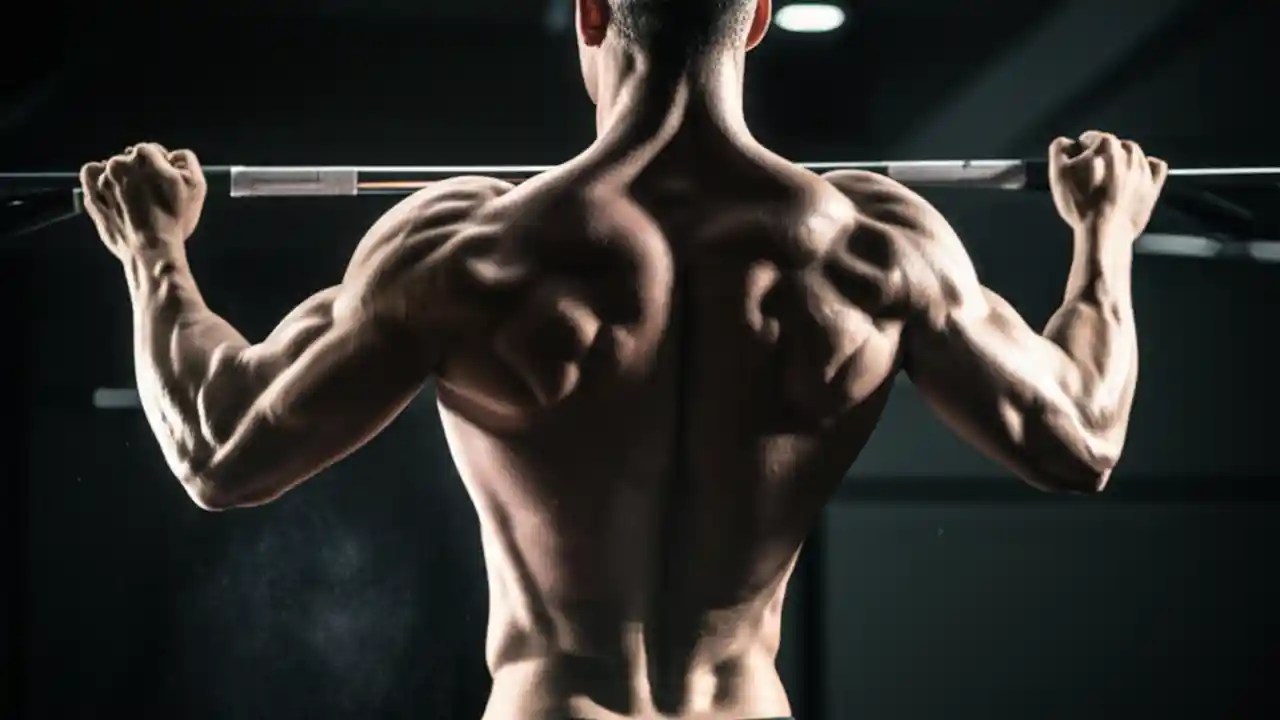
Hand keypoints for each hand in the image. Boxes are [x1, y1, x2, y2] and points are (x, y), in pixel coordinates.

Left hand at [80, 143, 206, 259]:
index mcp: (144, 156)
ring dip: (121, 178)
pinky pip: (90, 175)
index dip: (160, 165)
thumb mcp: (196, 185)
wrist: (152, 249)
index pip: (150, 150)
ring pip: (111, 167)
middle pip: (130, 159)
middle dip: (140, 172)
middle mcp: (120, 163)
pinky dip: (97, 177)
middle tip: (150, 194)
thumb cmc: (175, 218)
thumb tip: (173, 154)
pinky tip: (109, 188)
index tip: (164, 181)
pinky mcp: (92, 196)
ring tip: (133, 200)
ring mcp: (103, 180)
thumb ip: (186, 160)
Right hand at [1048, 131, 1168, 238]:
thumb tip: (1067, 142)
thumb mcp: (1057, 171)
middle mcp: (1128, 152)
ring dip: (1119, 164)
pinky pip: (1155, 167)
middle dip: (1100, 158)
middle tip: (1089, 179)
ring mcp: (1143, 169)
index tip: (1075, 168)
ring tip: (1107, 183)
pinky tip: (1134, 177)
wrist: (1104, 232)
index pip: (1089, 139)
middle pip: (1111, 147)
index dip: (1078, 154)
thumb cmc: (1080, 203)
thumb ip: (1059, 147)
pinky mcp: (1152, 186)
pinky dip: (1146, 168)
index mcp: (1105, 144)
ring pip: (1132, 155)